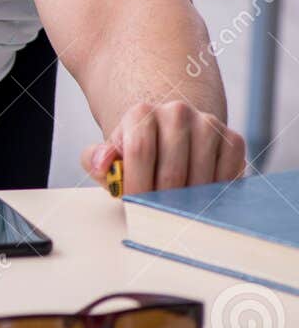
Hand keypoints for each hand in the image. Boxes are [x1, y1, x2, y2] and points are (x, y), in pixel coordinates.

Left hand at [81, 100, 245, 193]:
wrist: (168, 139)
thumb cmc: (136, 155)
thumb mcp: (111, 156)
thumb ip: (95, 159)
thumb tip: (102, 163)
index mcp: (141, 112)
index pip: (140, 151)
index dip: (137, 183)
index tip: (135, 204)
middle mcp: (177, 112)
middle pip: (172, 169)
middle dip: (162, 200)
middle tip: (157, 214)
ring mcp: (208, 124)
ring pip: (202, 177)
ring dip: (188, 202)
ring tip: (175, 209)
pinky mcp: (233, 139)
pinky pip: (227, 176)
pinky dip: (214, 195)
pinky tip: (199, 198)